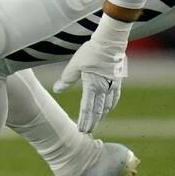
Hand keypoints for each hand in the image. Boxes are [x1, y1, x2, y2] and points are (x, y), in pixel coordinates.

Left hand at [53, 17, 129, 132]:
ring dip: (101, 116)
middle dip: (92, 122)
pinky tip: (107, 109)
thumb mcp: (74, 65)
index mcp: (92, 86)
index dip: (84, 120)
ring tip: (95, 123)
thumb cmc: (91, 52)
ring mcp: (113, 86)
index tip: (81, 130)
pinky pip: (114, 98)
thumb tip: (57, 89)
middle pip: (97, 110)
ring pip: (107, 106)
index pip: (87, 108)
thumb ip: (66, 79)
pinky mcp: (117, 81)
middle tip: (87, 133)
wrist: (110, 42)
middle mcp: (104, 89)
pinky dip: (110, 106)